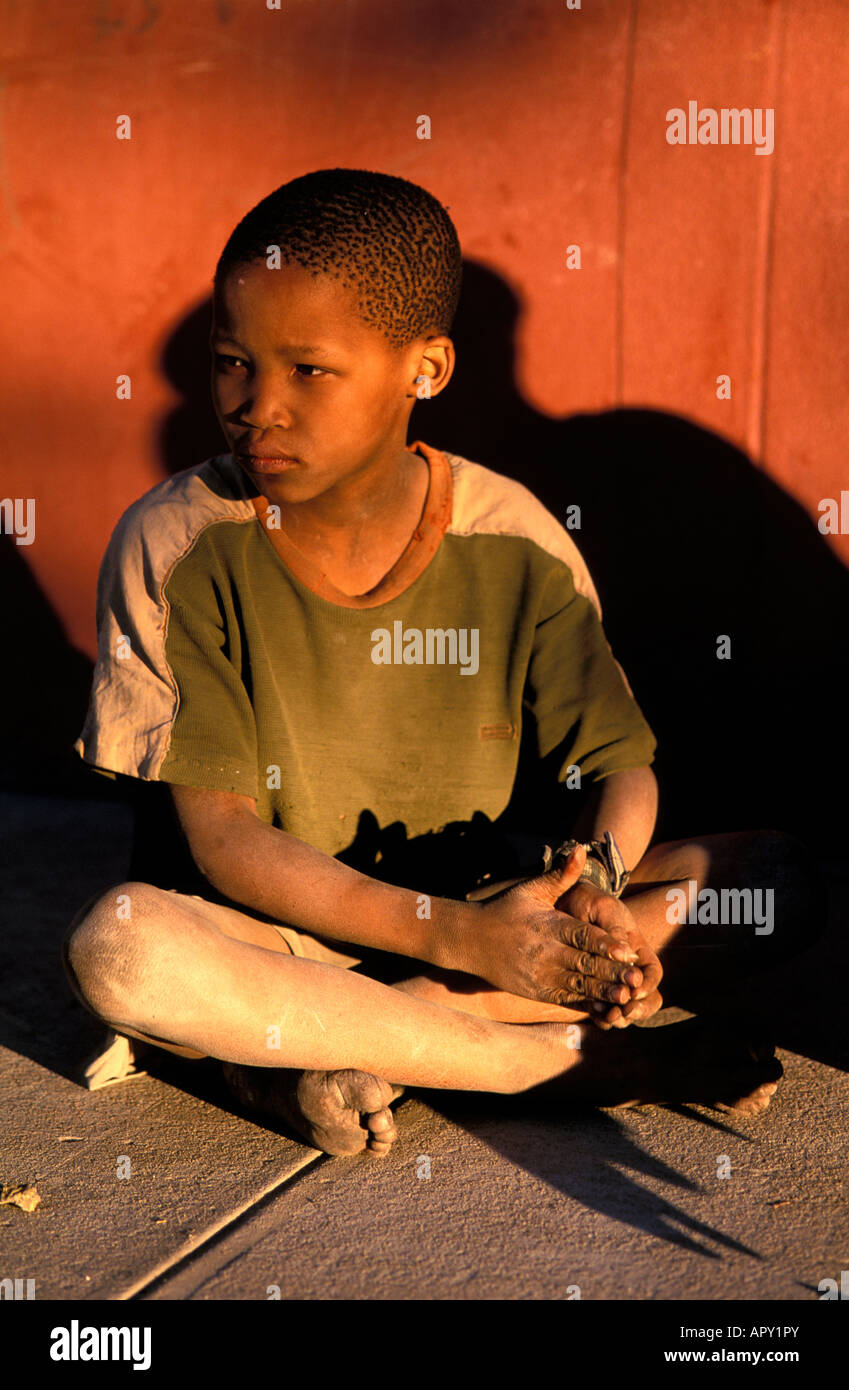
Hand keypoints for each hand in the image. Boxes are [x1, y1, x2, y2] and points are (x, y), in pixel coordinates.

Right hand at [465, 846, 647, 1008]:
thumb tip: (581, 847)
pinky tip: (605, 1010)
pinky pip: (564, 999)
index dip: (606, 944)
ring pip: (577, 986)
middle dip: (612, 973)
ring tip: (627, 999)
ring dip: (603, 993)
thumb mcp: (532, 889)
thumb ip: (561, 874)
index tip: (629, 951)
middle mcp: (546, 952)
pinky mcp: (536, 991)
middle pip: (585, 964)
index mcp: (549, 925)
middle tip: (638, 980)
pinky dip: (584, 1004)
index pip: (582, 936)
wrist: (469, 939)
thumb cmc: (505, 910)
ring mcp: (540, 974)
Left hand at [555, 877, 662, 1028]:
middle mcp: (626, 967)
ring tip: (609, 1018)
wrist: (563, 900)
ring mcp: (609, 978)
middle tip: (623, 1012)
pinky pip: (601, 1007)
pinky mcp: (589, 985)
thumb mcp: (602, 908)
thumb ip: (614, 930)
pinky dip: (601, 1015)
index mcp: (636, 947)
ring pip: (624, 1006)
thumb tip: (627, 955)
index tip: (634, 991)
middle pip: (645, 997)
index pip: (652, 972)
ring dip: (620, 1016)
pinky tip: (594, 1015)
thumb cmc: (587, 900)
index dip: (648, 985)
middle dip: (638, 1008)